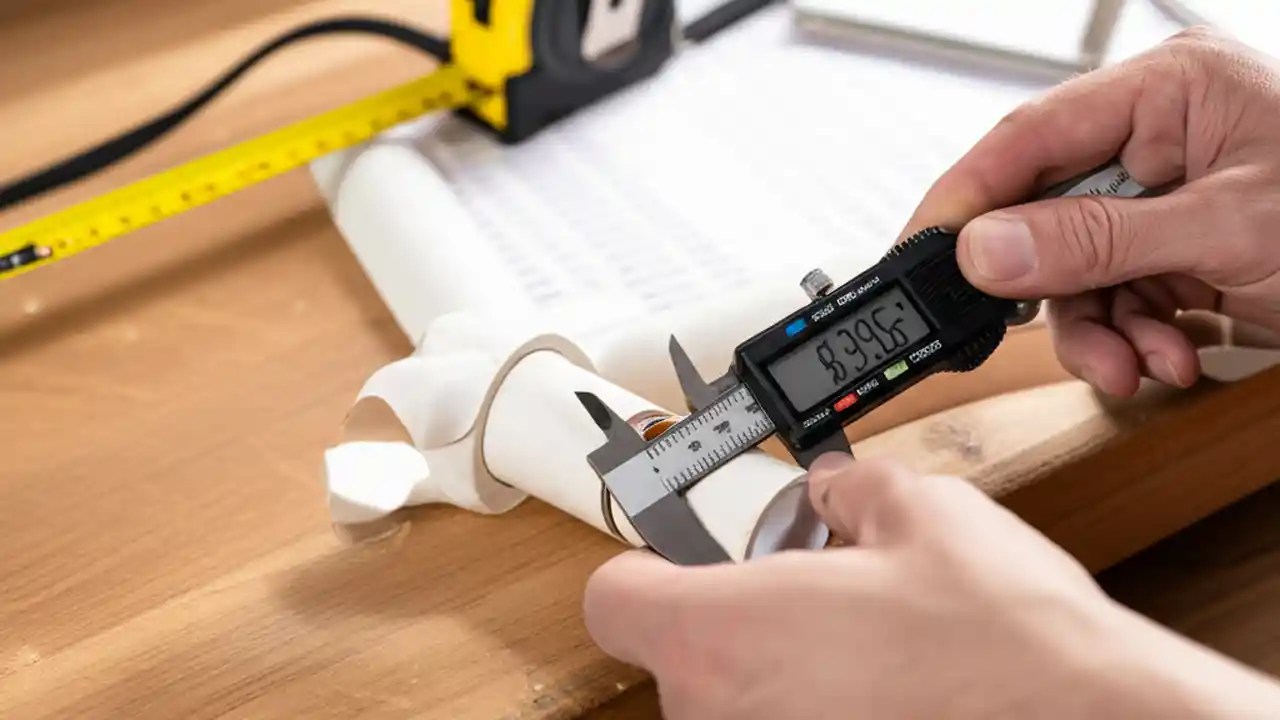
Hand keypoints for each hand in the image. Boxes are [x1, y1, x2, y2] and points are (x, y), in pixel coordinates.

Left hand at [584, 454, 1279, 718]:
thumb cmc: (1001, 643)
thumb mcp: (924, 513)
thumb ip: (852, 492)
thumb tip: (841, 492)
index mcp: (720, 632)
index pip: (613, 597)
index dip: (647, 568)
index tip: (679, 559)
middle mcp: (719, 716)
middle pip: (677, 656)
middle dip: (733, 622)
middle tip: (799, 600)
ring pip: (732, 706)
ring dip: (775, 679)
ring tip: (856, 655)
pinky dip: (814, 714)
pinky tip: (880, 696)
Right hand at [902, 27, 1279, 397]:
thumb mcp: (1227, 230)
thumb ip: (1096, 239)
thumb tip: (985, 250)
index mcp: (1167, 93)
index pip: (1028, 137)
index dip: (966, 197)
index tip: (921, 252)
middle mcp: (1157, 139)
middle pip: (1044, 213)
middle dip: (1052, 290)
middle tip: (1040, 333)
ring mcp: (1166, 197)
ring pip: (1075, 270)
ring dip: (1098, 330)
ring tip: (1137, 363)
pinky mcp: (1178, 248)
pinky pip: (1115, 296)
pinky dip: (1130, 338)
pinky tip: (1166, 357)